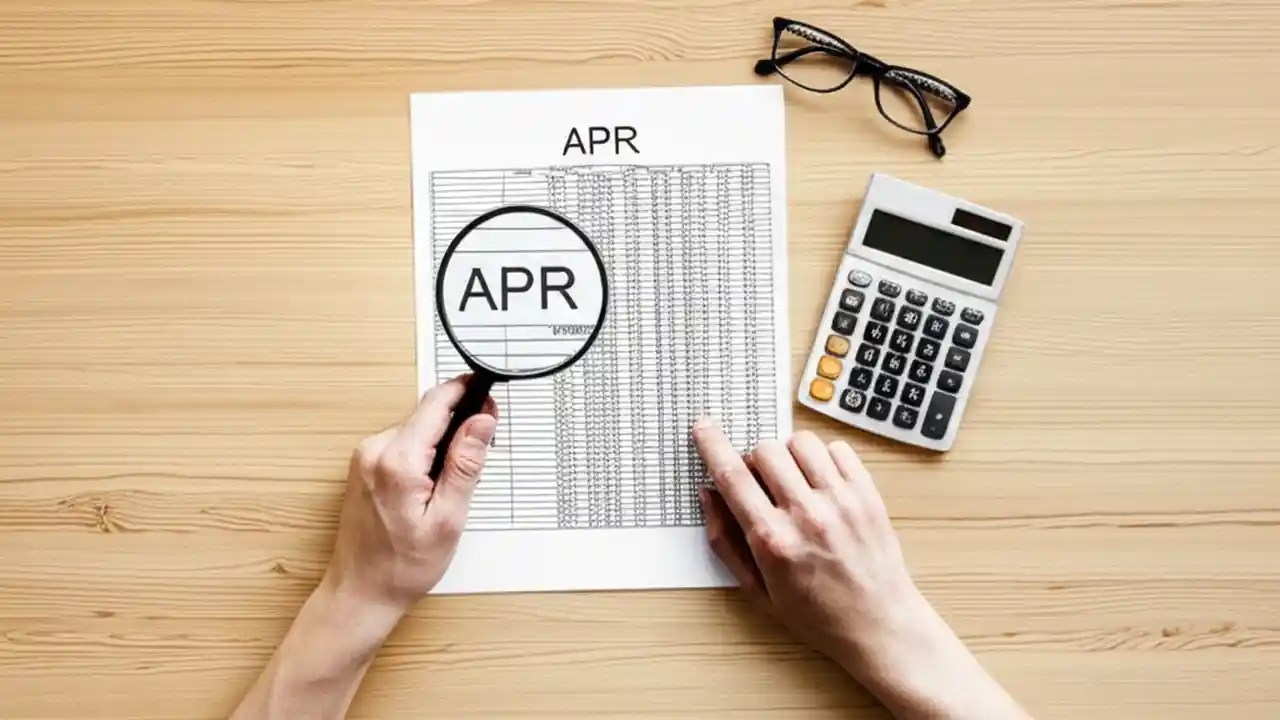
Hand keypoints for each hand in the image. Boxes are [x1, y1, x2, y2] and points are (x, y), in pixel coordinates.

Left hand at [232, 378, 496, 719]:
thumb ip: (466, 464)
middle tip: (482, 451)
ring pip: (417, 430)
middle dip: (459, 424)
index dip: (468, 394)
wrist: (361, 592)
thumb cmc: (403, 566)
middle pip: (427, 415)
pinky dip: (423, 456)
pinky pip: (403, 445)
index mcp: (397, 461)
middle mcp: (374, 451)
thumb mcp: (448, 518)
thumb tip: (482, 421)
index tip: (489, 397)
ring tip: (454, 483)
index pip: (437, 403)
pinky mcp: (363, 466)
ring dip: (441, 444)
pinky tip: (432, 487)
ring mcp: (365, 457)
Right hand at [692, 420, 1028, 719]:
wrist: (878, 625)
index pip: (733, 476)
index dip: (712, 445)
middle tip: (763, 484)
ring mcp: (841, 502)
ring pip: (801, 442)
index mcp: (773, 541)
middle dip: (755, 461)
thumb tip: (709, 494)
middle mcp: (807, 516)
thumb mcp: (757, 590)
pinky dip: (824, 458)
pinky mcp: (868, 495)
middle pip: (765, 450)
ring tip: (795, 482)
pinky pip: (838, 449)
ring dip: (789, 455)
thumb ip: (725, 541)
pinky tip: (822, 484)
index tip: (704, 427)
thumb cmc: (817, 614)